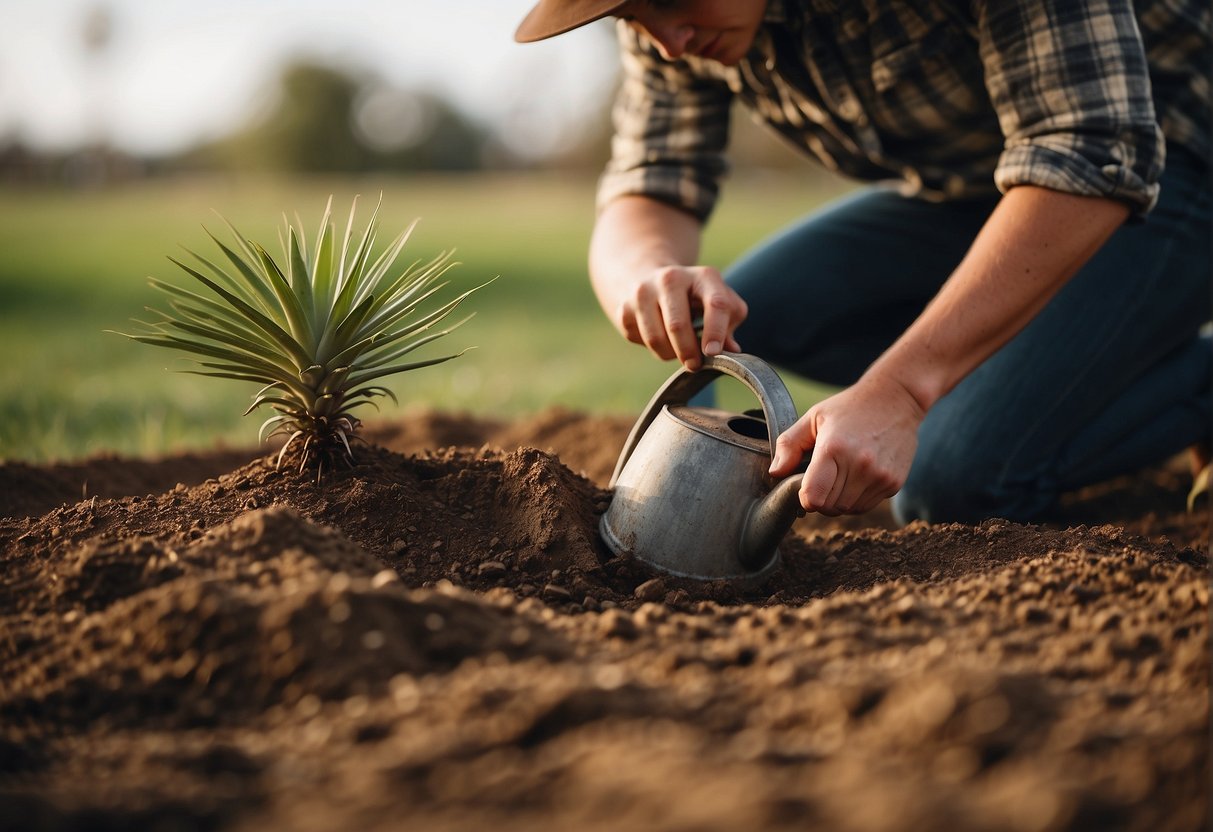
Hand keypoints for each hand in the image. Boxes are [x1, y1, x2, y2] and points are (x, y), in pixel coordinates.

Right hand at [614, 265, 746, 368]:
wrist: (654, 281)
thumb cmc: (696, 297)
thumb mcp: (720, 302)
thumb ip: (730, 324)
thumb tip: (732, 351)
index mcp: (704, 276)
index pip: (716, 304)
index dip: (716, 332)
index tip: (712, 353)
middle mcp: (672, 278)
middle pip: (677, 325)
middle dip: (688, 352)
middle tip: (694, 364)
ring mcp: (643, 291)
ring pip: (655, 338)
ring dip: (668, 354)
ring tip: (677, 350)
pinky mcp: (624, 306)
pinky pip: (637, 339)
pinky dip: (650, 347)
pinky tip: (659, 337)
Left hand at [769, 373, 925, 514]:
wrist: (897, 399)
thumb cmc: (850, 408)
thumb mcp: (813, 417)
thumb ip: (789, 446)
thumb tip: (774, 473)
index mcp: (833, 448)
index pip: (813, 497)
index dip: (804, 497)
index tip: (804, 486)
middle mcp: (859, 465)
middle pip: (829, 507)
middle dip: (820, 498)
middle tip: (822, 478)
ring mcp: (879, 476)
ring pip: (847, 510)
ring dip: (838, 500)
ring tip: (840, 475)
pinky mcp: (893, 483)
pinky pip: (866, 506)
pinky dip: (856, 498)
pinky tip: (856, 476)